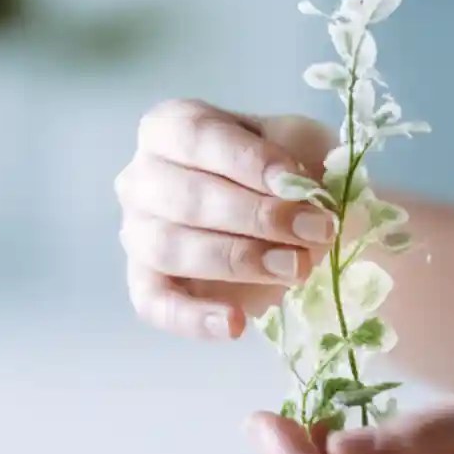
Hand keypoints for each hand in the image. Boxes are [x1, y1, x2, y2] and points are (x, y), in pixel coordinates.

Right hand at [116, 100, 335, 338]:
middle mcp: (142, 177)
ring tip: (294, 268)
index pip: (195, 136)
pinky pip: (154, 304)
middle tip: (315, 230)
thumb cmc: (285, 170)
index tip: (296, 181)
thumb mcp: (297, 143)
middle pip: (185, 197)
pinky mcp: (147, 283)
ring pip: (170, 248)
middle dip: (256, 216)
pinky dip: (193, 318)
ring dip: (239, 260)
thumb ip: (293, 158)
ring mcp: (138, 232)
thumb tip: (299, 191)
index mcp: (171, 128)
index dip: (246, 160)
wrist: (294, 215)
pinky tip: (235, 325)